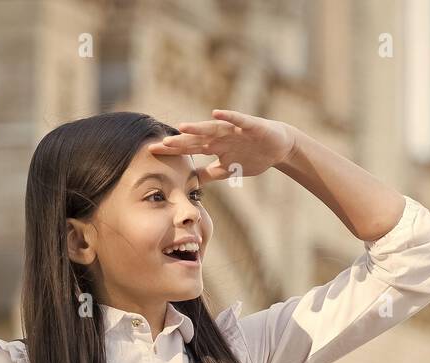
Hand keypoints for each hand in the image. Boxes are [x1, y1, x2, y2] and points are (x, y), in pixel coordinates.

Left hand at [148, 109, 297, 183]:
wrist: (277, 146)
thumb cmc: (251, 155)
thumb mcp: (227, 169)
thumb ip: (209, 174)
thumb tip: (191, 183)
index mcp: (214, 147)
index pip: (188, 149)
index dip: (172, 151)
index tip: (152, 152)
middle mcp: (220, 136)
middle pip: (196, 139)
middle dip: (179, 142)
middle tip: (160, 144)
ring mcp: (234, 130)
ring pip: (213, 128)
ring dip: (198, 128)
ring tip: (182, 127)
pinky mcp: (250, 125)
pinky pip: (237, 120)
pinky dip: (228, 116)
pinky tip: (216, 112)